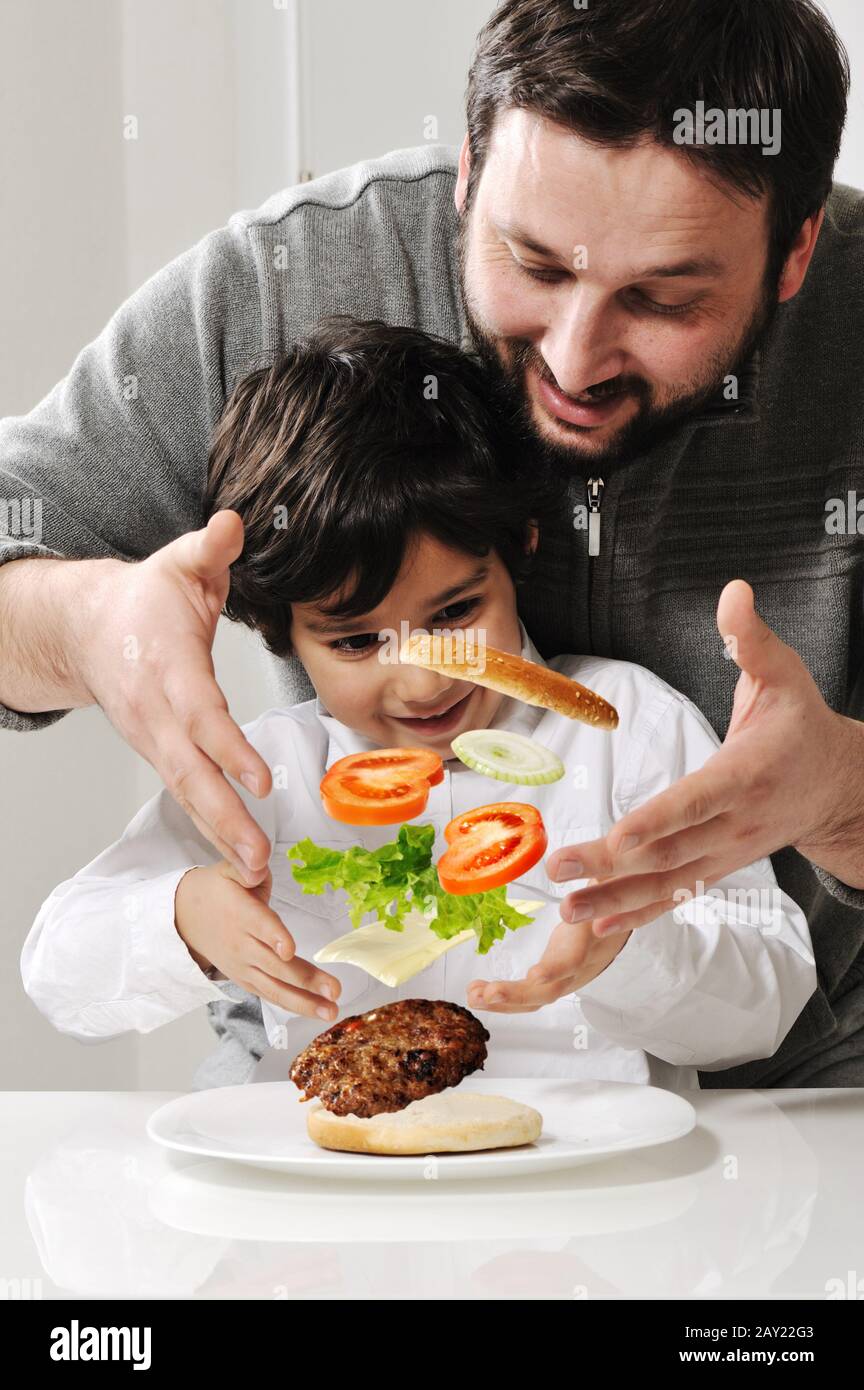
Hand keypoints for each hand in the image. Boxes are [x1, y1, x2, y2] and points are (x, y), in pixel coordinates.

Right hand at [78, 510, 272, 885]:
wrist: (87, 629)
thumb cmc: (143, 600)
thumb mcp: (177, 565)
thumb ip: (207, 549)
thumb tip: (233, 522)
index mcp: (169, 669)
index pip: (201, 716)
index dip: (228, 750)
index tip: (258, 780)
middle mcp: (158, 715)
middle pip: (191, 772)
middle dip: (224, 817)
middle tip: (257, 857)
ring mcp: (154, 740)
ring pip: (187, 793)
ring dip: (221, 834)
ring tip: (255, 873)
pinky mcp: (160, 754)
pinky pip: (187, 796)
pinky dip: (212, 828)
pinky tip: (240, 859)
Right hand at [174, 859, 341, 1019]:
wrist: (184, 916)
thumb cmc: (217, 890)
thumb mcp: (228, 870)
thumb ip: (248, 868)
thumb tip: (260, 866)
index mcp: (241, 914)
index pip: (259, 926)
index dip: (274, 937)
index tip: (289, 949)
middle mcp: (242, 945)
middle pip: (274, 965)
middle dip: (305, 979)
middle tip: (335, 989)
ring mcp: (242, 966)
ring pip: (273, 987)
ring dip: (304, 1002)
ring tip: (331, 1011)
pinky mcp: (244, 979)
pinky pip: (269, 994)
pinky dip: (292, 1005)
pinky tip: (317, 1011)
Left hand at [466, 880, 627, 1011]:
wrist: (633, 911)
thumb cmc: (615, 889)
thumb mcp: (606, 870)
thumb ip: (590, 864)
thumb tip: (557, 864)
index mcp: (592, 935)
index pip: (577, 956)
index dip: (557, 968)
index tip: (535, 975)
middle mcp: (584, 962)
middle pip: (553, 988)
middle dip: (517, 994)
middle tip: (485, 992)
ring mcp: (574, 974)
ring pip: (540, 996)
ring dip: (505, 1001)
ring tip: (474, 995)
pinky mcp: (563, 976)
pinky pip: (535, 994)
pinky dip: (508, 997)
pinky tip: (480, 993)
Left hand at [547, 579, 863, 937]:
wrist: (840, 786)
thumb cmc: (802, 726)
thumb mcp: (785, 675)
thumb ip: (751, 639)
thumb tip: (734, 592)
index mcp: (746, 774)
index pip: (697, 800)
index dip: (659, 820)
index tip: (621, 836)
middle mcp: (735, 822)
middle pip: (670, 849)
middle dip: (613, 864)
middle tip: (560, 869)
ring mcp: (727, 852)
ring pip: (668, 882)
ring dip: (616, 899)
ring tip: (569, 909)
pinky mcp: (718, 865)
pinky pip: (676, 895)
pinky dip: (639, 913)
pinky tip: (599, 924)